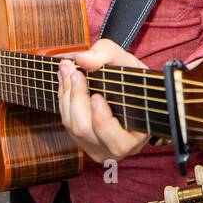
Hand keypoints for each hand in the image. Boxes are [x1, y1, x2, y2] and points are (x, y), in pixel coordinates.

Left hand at [56, 39, 150, 162]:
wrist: (129, 87)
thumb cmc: (131, 76)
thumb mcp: (125, 60)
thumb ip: (105, 55)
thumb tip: (82, 59)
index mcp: (138, 135)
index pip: (118, 141)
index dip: (103, 122)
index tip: (96, 96)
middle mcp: (119, 148)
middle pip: (87, 132)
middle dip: (77, 100)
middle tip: (74, 72)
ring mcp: (100, 148)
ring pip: (74, 129)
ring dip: (66, 98)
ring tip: (66, 70)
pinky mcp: (85, 143)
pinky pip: (68, 126)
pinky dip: (64, 102)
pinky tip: (66, 82)